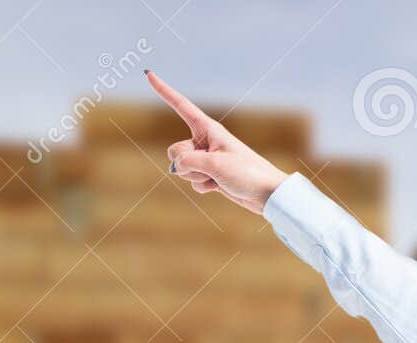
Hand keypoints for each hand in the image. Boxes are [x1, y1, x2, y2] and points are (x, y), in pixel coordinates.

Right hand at [146, 70, 286, 213]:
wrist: (267, 194)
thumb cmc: (247, 173)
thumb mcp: (215, 164)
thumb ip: (189, 161)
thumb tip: (175, 167)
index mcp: (208, 128)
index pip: (181, 105)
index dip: (164, 90)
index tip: (148, 74)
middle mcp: (205, 141)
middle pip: (175, 150)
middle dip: (186, 164)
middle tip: (209, 168)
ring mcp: (206, 159)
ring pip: (182, 168)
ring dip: (197, 177)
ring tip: (219, 178)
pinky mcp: (210, 175)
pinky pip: (193, 181)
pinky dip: (203, 187)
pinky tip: (219, 187)